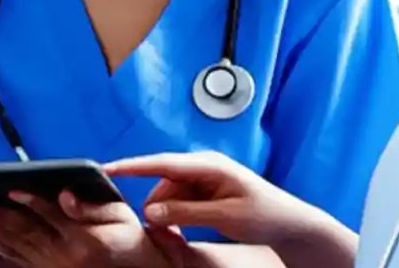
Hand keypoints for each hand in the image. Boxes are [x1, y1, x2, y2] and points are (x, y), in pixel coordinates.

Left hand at [0, 191, 174, 267]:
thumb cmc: (127, 239)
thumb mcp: (120, 218)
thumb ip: (91, 208)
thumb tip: (66, 196)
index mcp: (83, 238)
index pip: (53, 216)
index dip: (32, 202)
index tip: (12, 189)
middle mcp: (62, 253)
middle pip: (21, 231)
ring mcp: (49, 264)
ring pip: (10, 244)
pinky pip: (11, 256)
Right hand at [106, 151, 330, 247]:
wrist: (292, 224)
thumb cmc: (266, 216)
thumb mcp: (226, 216)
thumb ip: (186, 212)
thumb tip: (149, 211)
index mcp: (209, 165)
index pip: (162, 163)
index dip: (132, 166)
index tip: (106, 169)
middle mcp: (202, 165)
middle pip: (162, 181)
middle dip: (155, 205)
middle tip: (160, 233)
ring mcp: (203, 176)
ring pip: (167, 192)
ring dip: (166, 213)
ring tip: (177, 236)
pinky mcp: (204, 189)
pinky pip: (178, 199)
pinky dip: (175, 214)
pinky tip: (182, 229)